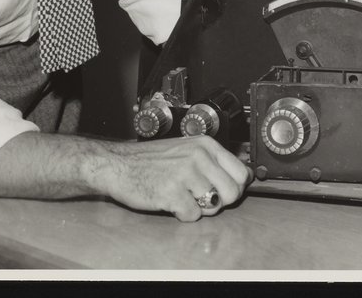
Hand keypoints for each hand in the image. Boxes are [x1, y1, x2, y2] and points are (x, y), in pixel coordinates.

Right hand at [100, 135, 251, 220]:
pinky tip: (171, 202)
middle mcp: (198, 157)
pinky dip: (183, 214)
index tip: (225, 190)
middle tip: (203, 198)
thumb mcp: (187, 149)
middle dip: (221, 201)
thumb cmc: (151, 159)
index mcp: (205, 145)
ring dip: (200, 207)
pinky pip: (193, 216)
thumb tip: (243, 176)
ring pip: (214, 205)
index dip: (236, 187)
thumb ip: (212, 161)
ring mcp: (185, 175)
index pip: (242, 172)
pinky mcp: (171, 193)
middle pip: (232, 192)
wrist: (118, 164)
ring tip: (184, 197)